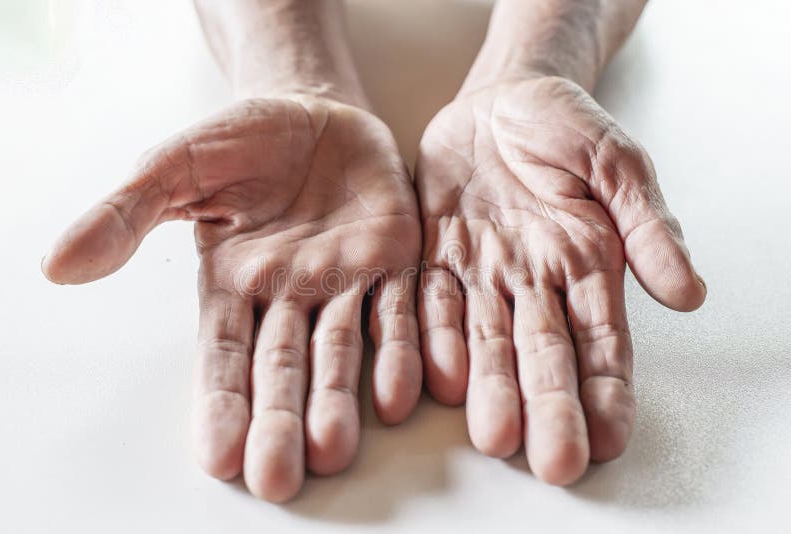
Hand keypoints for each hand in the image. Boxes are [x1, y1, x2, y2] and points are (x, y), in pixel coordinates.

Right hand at [42, 96, 421, 500]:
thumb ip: (128, 213)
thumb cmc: (243, 140)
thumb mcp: (177, 167)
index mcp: (235, 283)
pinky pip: (401, 308)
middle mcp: (291, 296)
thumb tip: (59, 266)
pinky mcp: (393, 260)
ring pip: (344, 351)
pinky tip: (405, 392)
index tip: (219, 455)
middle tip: (279, 478)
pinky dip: (404, 348)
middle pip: (284, 368)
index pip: (225, 354)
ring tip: (335, 452)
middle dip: (281, 420)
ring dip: (341, 400)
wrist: (313, 110)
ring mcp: (345, 282)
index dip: (223, 401)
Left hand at [415, 76, 704, 484]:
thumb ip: (645, 224)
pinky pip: (425, 301)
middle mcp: (531, 283)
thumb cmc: (565, 126)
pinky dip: (426, 339)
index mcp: (585, 265)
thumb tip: (689, 293)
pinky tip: (428, 379)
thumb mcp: (615, 162)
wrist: (500, 101)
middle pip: (540, 354)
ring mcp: (479, 274)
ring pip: (481, 339)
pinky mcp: (431, 256)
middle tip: (549, 460)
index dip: (606, 390)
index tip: (608, 438)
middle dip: (545, 407)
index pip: (601, 341)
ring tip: (491, 435)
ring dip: (486, 387)